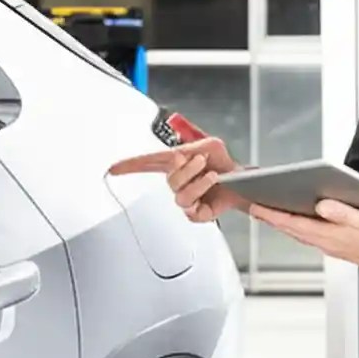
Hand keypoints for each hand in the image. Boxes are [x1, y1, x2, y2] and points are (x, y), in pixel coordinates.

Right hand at [107, 137, 248, 221]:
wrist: (243, 181)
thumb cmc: (224, 163)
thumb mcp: (210, 144)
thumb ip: (191, 143)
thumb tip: (176, 153)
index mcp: (174, 165)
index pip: (146, 164)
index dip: (129, 166)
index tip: (114, 168)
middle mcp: (177, 183)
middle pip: (168, 178)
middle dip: (186, 167)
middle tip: (201, 160)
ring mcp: (186, 200)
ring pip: (179, 194)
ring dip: (197, 180)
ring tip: (212, 173)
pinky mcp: (196, 214)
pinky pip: (191, 208)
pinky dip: (203, 191)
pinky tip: (213, 183)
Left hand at [248, 199, 358, 274]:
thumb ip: (344, 213)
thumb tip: (321, 205)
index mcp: (333, 236)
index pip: (294, 224)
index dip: (272, 214)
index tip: (254, 206)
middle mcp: (331, 244)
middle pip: (295, 229)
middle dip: (274, 217)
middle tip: (256, 207)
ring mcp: (338, 247)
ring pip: (305, 233)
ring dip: (289, 222)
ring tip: (275, 212)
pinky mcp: (347, 247)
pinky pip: (318, 235)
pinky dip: (306, 227)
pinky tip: (308, 220)